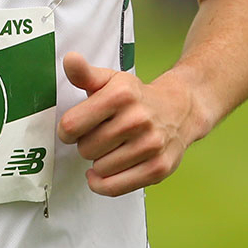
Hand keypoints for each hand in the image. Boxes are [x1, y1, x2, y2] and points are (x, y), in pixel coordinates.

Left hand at [57, 52, 197, 196]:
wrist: (180, 110)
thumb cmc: (137, 98)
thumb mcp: (111, 80)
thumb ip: (84, 73)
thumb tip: (70, 60)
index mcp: (121, 94)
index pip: (72, 125)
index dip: (67, 130)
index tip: (74, 129)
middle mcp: (137, 119)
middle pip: (85, 149)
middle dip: (87, 144)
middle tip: (100, 136)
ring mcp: (150, 145)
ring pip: (99, 168)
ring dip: (99, 162)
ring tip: (112, 149)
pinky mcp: (158, 168)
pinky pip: (115, 187)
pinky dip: (103, 183)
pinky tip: (105, 172)